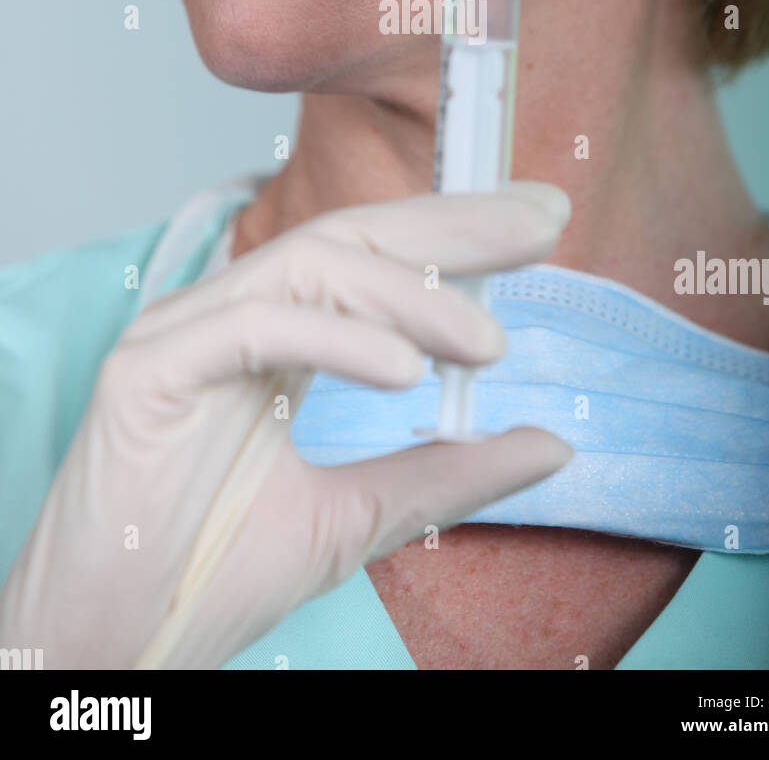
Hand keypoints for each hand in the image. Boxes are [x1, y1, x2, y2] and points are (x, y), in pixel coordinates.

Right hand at [0, 181, 572, 669]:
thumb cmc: (211, 573)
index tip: (541, 221)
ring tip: (486, 342)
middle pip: (349, 237)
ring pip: (307, 266)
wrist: (117, 645)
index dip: (455, 231)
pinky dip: (334, 336)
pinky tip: (404, 371)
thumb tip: (552, 444)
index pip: (373, 257)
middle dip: (451, 225)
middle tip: (542, 221)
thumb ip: (447, 471)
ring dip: (408, 295)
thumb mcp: (359, 516)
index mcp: (274, 338)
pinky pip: (252, 324)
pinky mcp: (149, 368)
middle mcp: (229, 316)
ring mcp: (184, 332)